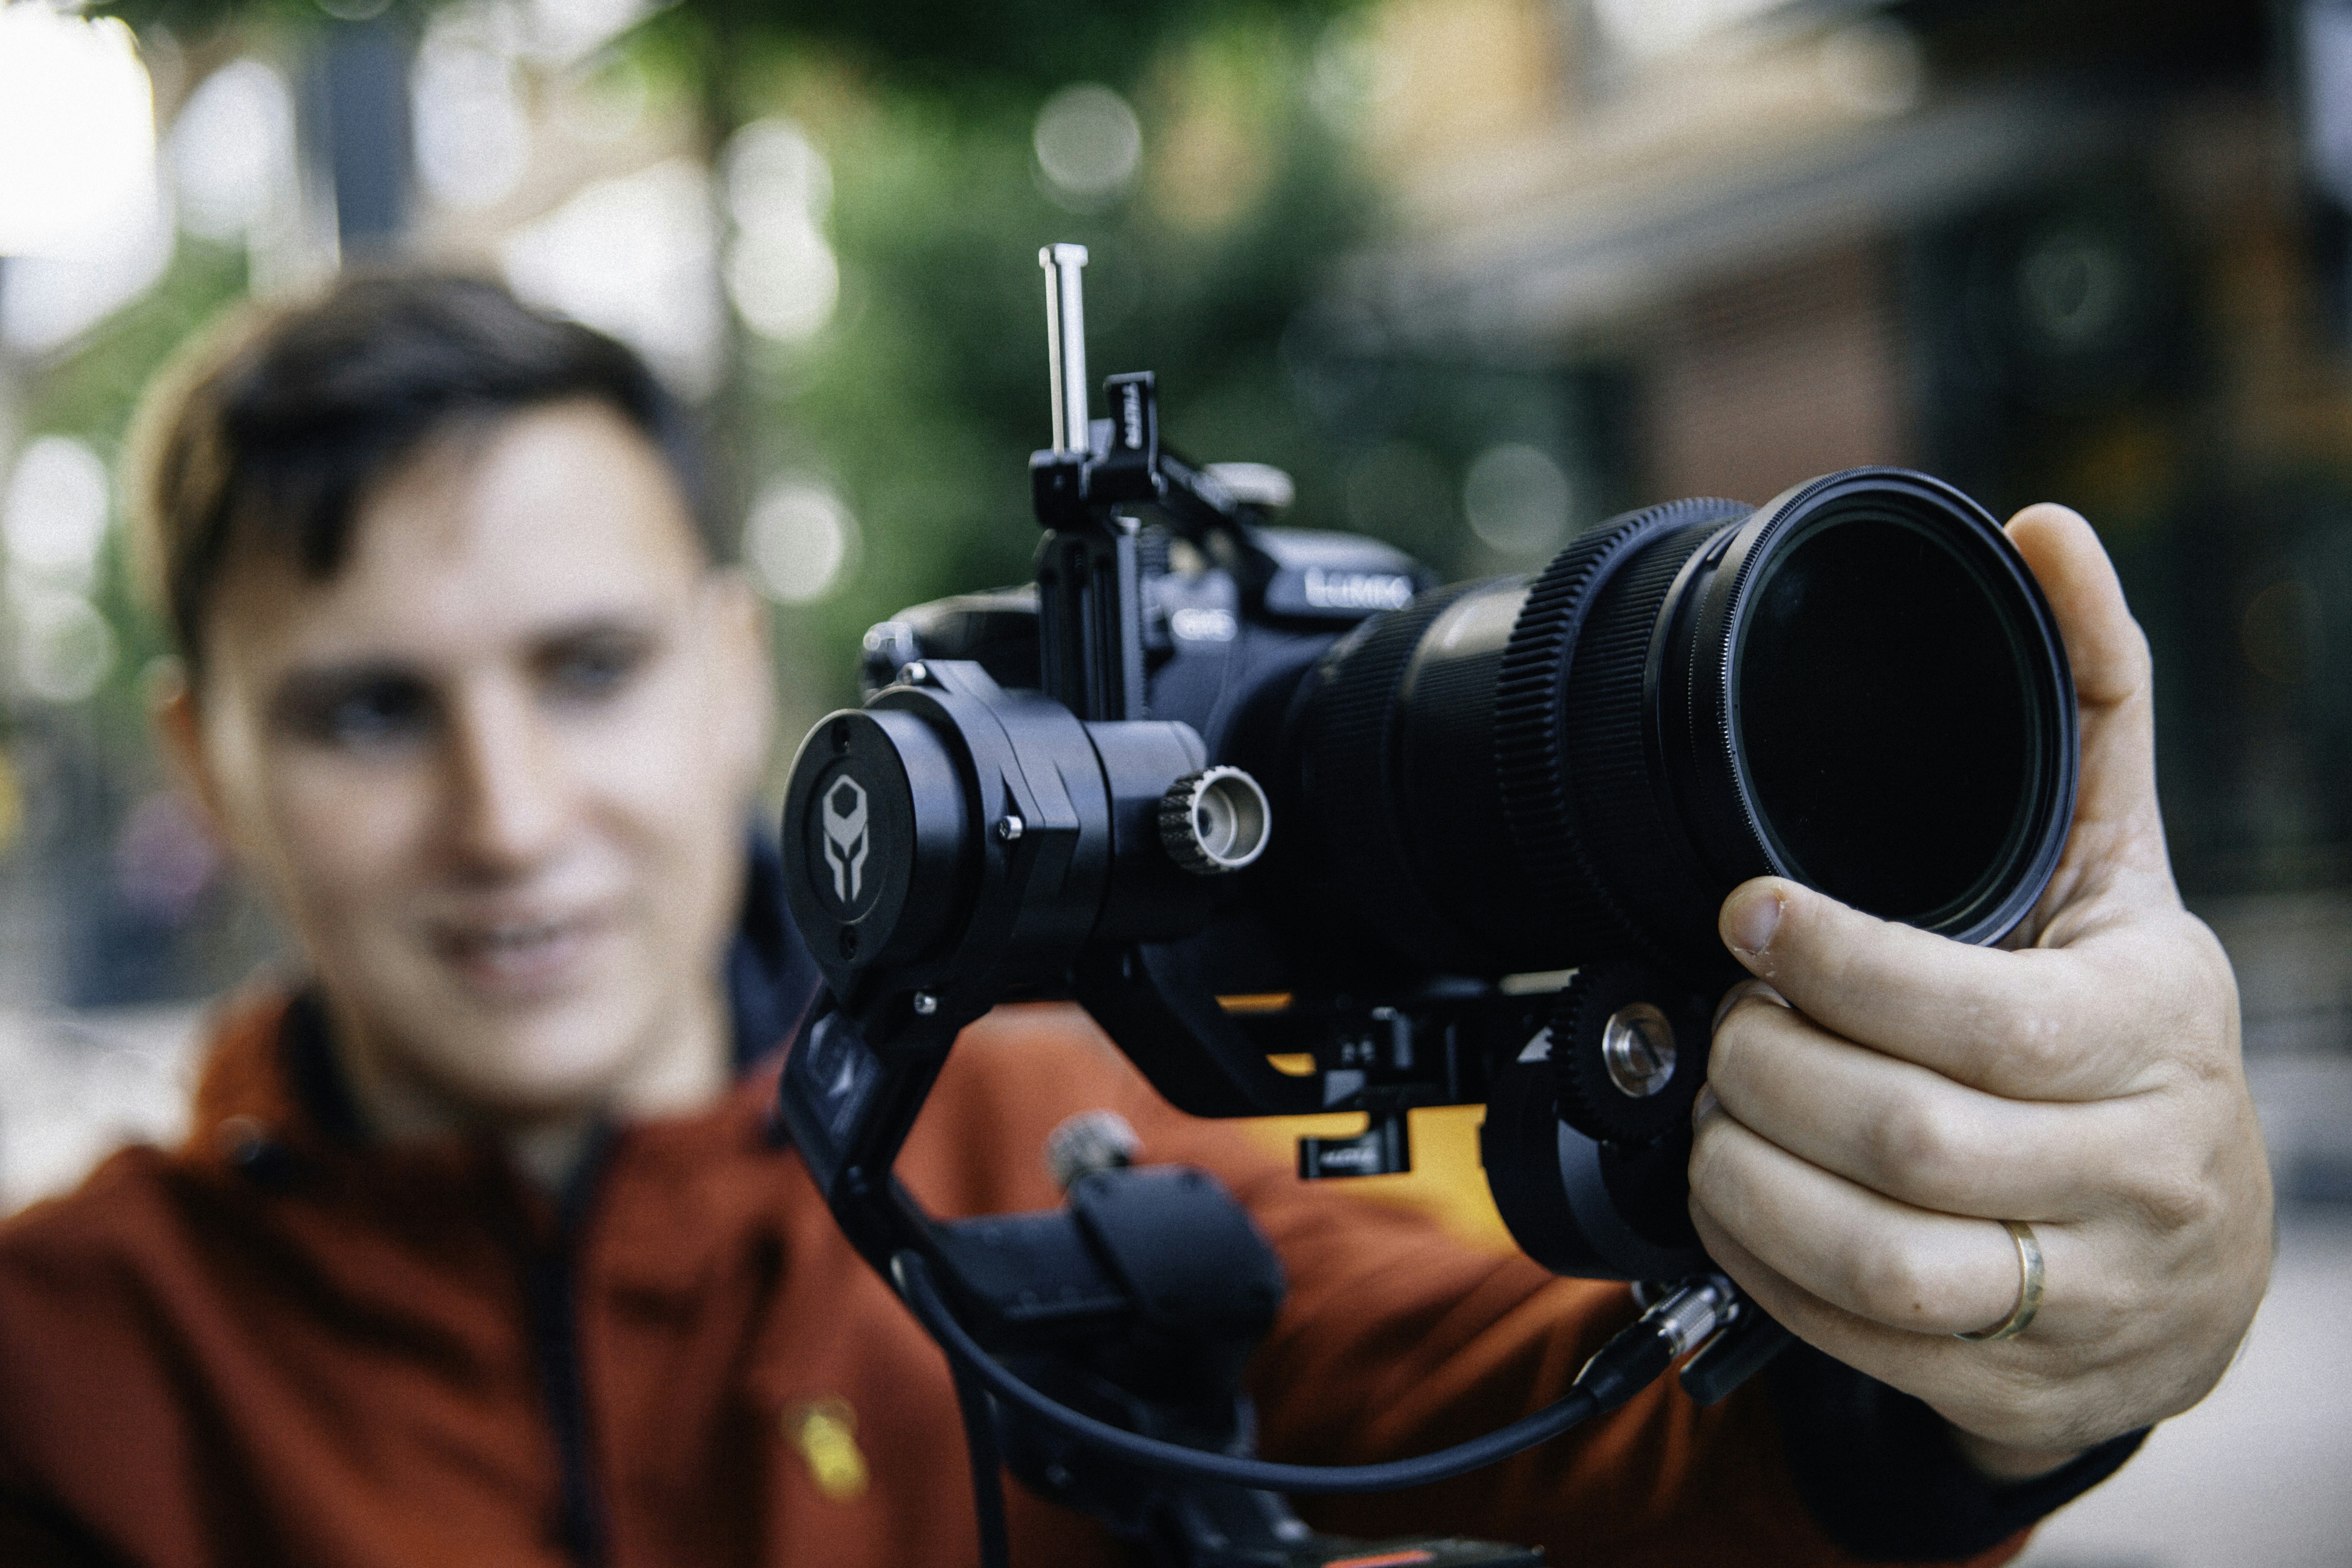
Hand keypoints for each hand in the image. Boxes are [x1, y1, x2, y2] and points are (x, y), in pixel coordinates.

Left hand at [1687, 503, 2274, 1479]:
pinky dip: (1763, 1267)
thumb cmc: (2130, 1032)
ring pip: (1876, 1255)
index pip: (1973, 1012)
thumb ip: (2091, 711)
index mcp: (2152, 1025)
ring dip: (1748, 1180)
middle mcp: (2134, 1164)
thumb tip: (2049, 533)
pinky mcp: (2020, 1374)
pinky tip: (1736, 1202)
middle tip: (1725, 1019)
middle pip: (1904, 1133)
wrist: (2195, 1254)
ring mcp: (2083, 1285)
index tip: (1745, 911)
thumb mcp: (2122, 874)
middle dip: (1769, 1069)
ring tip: (1714, 1114)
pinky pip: (1858, 1337)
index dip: (1832, 962)